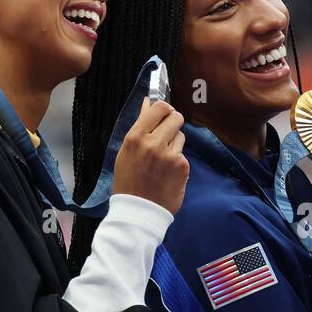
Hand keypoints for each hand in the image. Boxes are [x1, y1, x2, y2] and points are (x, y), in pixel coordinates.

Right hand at [112, 99, 189, 214]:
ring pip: (181, 136)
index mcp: (136, 137)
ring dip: (175, 143)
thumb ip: (140, 125)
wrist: (138, 210)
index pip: (159, 107)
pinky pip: (183, 155)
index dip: (164, 109)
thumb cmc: (129, 180)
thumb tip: (148, 101)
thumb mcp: (127, 150)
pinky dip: (178, 161)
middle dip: (173, 122)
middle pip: (175, 117)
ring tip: (162, 159)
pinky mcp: (182, 166)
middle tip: (167, 133)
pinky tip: (167, 173)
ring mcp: (170, 155)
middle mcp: (154, 143)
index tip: (164, 114)